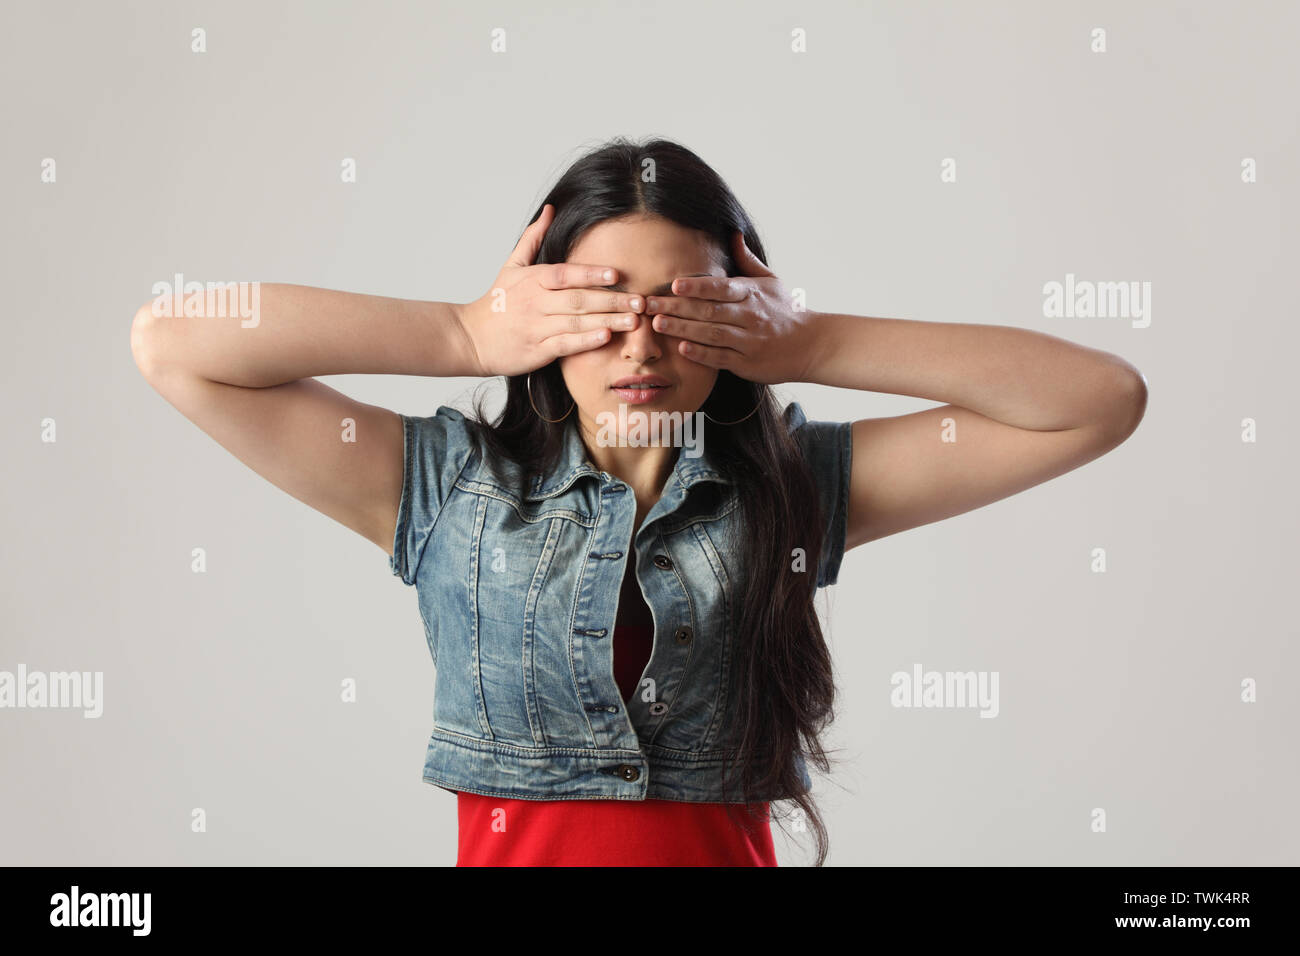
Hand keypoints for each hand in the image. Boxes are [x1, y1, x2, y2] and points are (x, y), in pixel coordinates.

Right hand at [456, 204, 646, 376]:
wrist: (471, 338)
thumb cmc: (496, 302)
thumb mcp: (511, 266)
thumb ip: (533, 239)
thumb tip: (550, 210)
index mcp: (533, 280)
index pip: (565, 274)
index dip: (591, 273)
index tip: (616, 275)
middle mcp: (536, 302)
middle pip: (578, 299)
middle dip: (612, 300)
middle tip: (640, 300)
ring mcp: (537, 327)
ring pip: (577, 322)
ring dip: (608, 321)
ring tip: (633, 320)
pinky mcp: (538, 350)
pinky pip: (566, 344)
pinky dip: (586, 341)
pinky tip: (606, 337)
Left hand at [642, 231, 822, 385]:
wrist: (812, 344)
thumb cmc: (786, 311)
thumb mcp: (772, 281)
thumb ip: (747, 260)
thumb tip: (733, 234)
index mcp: (751, 294)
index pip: (721, 288)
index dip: (697, 287)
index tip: (674, 285)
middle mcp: (749, 316)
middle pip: (709, 311)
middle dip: (677, 307)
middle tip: (649, 304)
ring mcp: (748, 341)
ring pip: (711, 334)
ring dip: (683, 329)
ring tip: (658, 324)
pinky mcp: (747, 363)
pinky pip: (720, 358)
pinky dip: (701, 353)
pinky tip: (682, 348)